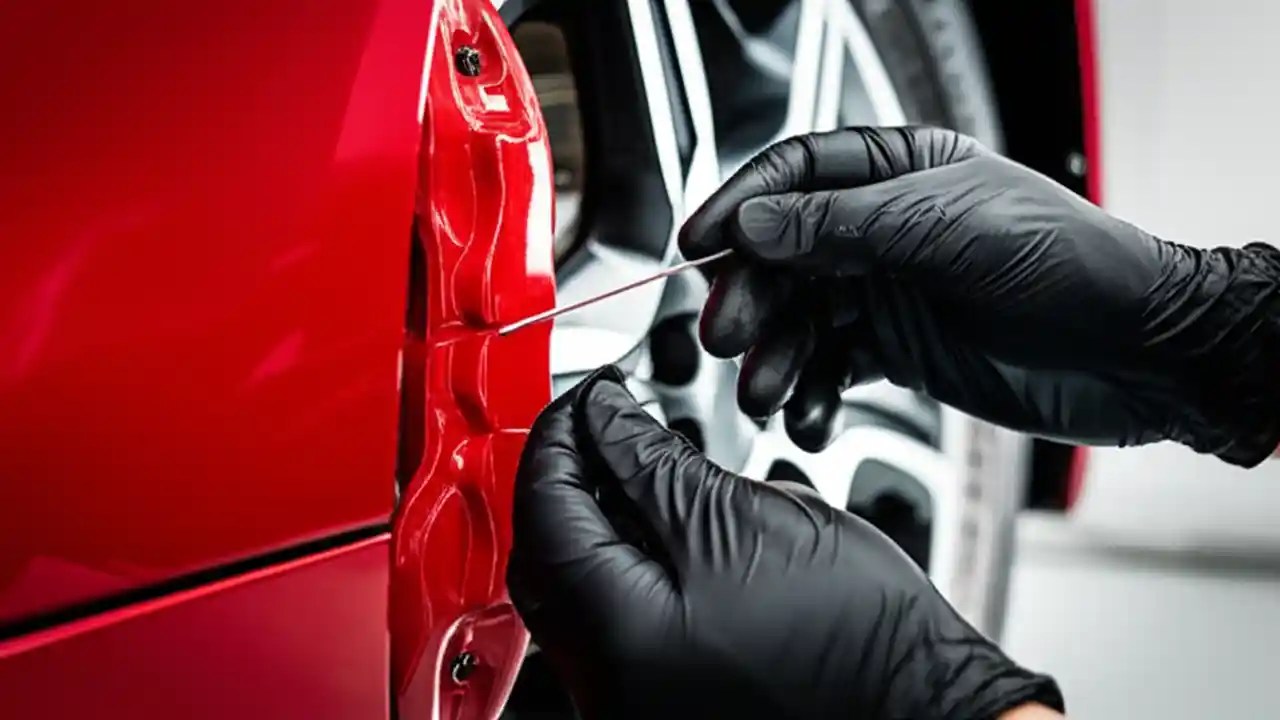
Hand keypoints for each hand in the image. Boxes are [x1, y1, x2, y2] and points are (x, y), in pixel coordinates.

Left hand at [507, 367, 1062, 718]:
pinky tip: (647, 528)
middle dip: (565, 477)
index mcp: (621, 637)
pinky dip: (617, 565)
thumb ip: (653, 464)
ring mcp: (628, 703)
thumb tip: (601, 417)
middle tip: (597, 424)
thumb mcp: (751, 518)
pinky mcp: (657, 703)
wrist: (927, 713)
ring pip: (575, 592)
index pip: (546, 511)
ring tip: (625, 465)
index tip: (589, 396)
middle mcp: (607, 686)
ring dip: (589, 519)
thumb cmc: (862, 640)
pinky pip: (609, 624)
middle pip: (547, 556)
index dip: (561, 435)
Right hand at [679, 126, 1279, 465]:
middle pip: (785, 254)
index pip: (797, 174)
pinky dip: (812, 391)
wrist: (1136, 356)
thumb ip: (839, 227)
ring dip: (774, 356)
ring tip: (764, 392)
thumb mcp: (942, 230)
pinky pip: (832, 365)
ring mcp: (892, 291)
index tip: (698, 244)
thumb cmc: (1067, 267)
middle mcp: (887, 228)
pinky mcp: (901, 349)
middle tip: (726, 335)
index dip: (741, 206)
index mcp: (902, 170)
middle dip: (751, 296)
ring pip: (802, 318)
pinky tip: (808, 411)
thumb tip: (753, 224)